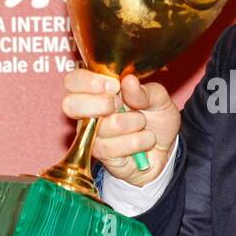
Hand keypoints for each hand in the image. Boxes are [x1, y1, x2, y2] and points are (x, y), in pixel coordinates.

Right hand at [61, 68, 180, 186]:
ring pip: (101, 126)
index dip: (89, 81)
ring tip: (143, 123)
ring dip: (132, 123)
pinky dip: (137, 141)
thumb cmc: (155, 118)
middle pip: (70, 104)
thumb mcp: (158, 98)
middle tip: (121, 104)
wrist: (165, 148)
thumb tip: (128, 81)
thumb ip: (145, 90)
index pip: (74, 80)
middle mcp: (88, 112)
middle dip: (100, 103)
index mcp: (97, 90)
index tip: (114, 85)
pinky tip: (145, 140)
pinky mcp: (101, 155)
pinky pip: (113, 147)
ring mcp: (91, 134)